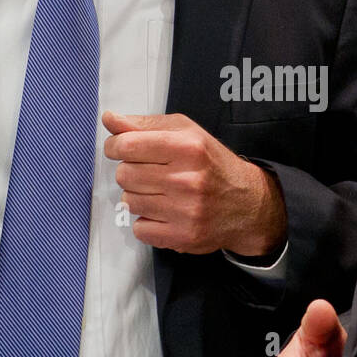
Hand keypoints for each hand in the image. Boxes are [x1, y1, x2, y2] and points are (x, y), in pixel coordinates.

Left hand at [103, 111, 286, 254]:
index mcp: (188, 147)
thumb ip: (145, 125)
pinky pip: (139, 229)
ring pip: (128, 202)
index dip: (115, 146)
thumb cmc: (212, 164)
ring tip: (160, 193)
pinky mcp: (183, 236)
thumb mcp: (186, 133)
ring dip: (138, 197)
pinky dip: (146, 222)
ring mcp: (186, 211)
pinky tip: (164, 213)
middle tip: (149, 173)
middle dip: (131, 172)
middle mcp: (187, 179)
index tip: (120, 149)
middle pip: (124, 175)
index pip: (127, 145)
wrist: (247, 204)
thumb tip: (110, 119)